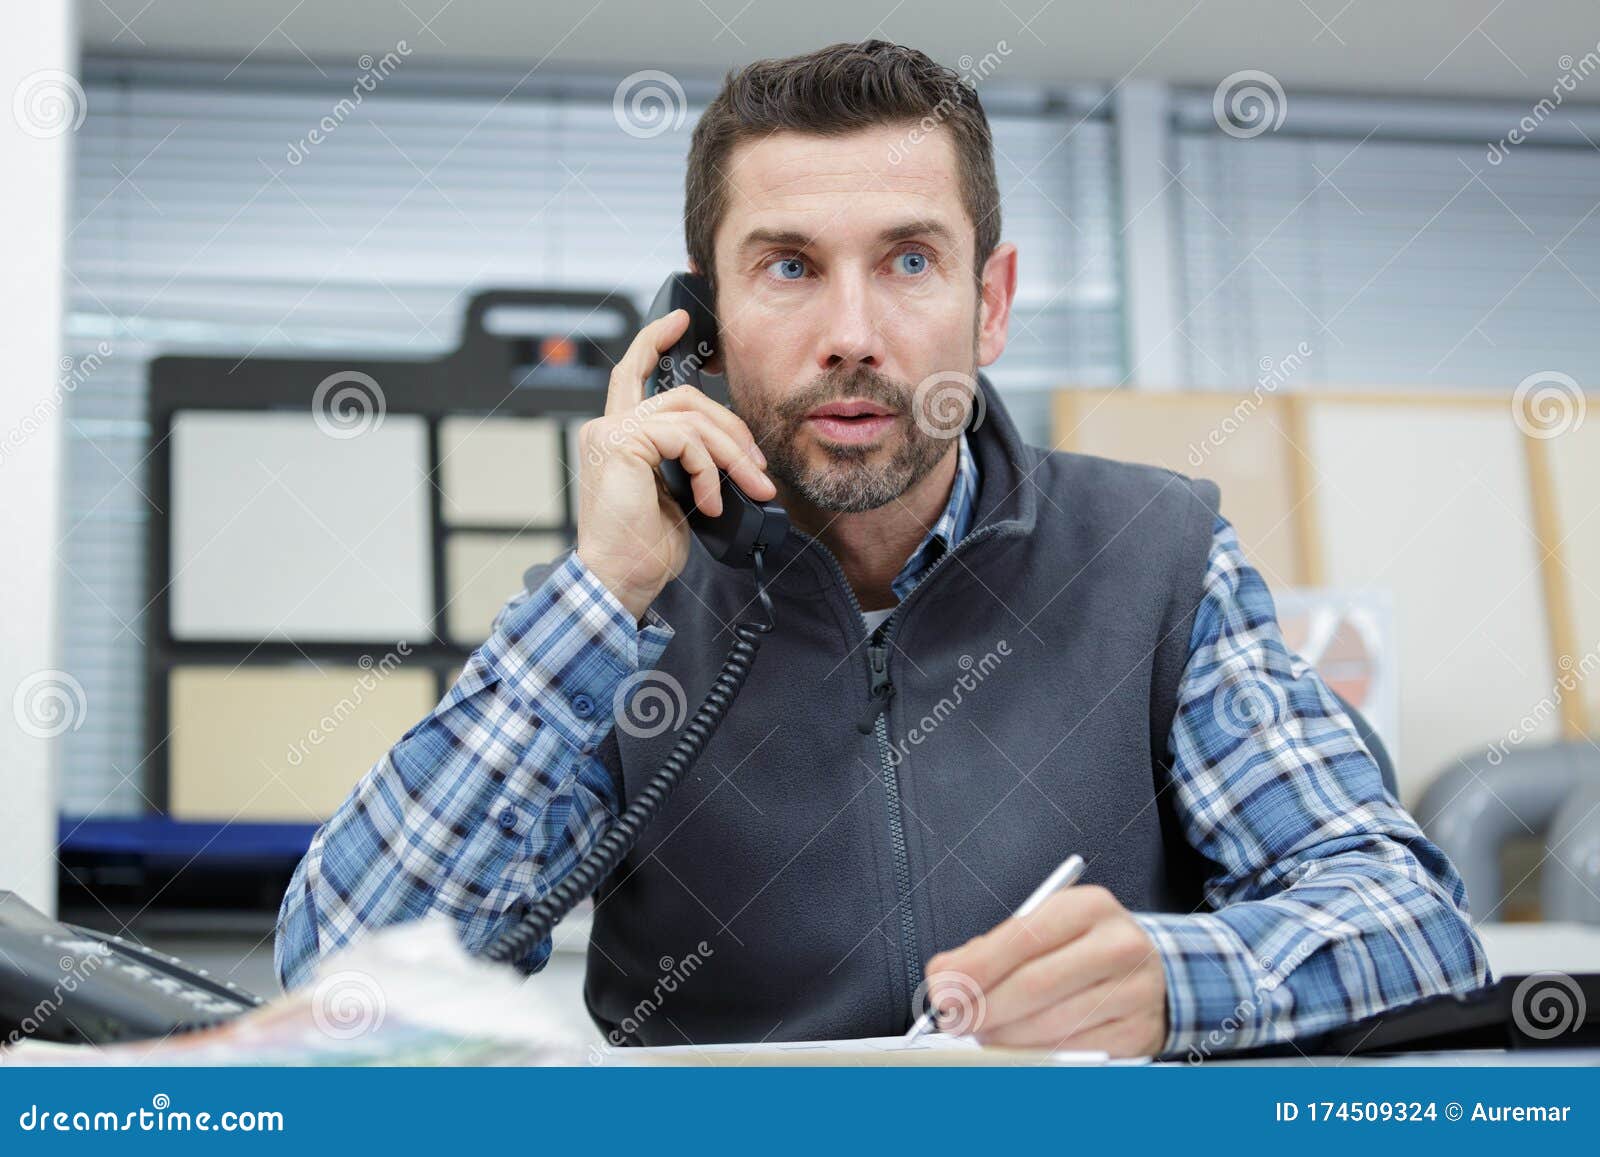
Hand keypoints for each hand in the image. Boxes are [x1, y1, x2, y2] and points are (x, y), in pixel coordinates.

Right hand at [574, 308, 775, 620]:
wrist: (619, 580)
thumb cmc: (643, 550)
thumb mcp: (677, 497)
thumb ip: (691, 464)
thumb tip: (734, 459)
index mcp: (618, 437)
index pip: (633, 373)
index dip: (655, 339)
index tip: (682, 321)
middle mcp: (608, 428)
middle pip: (684, 396)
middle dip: (732, 427)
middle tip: (758, 468)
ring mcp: (611, 434)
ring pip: (692, 417)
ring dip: (732, 454)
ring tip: (749, 489)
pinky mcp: (621, 445)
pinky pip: (686, 439)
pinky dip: (709, 470)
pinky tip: (710, 502)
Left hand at [924, 884, 1168, 1056]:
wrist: (1150, 970)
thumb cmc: (1082, 946)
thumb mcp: (1044, 927)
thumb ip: (991, 948)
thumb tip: (946, 976)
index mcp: (1089, 906)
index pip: (1022, 937)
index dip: (976, 968)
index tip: (942, 989)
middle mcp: (1119, 945)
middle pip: (1035, 985)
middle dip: (983, 1008)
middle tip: (953, 1020)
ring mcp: (1134, 992)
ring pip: (1052, 1024)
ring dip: (1004, 1037)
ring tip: (982, 1034)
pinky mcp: (1137, 1033)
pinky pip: (1073, 1052)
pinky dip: (1036, 1055)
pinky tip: (1018, 1048)